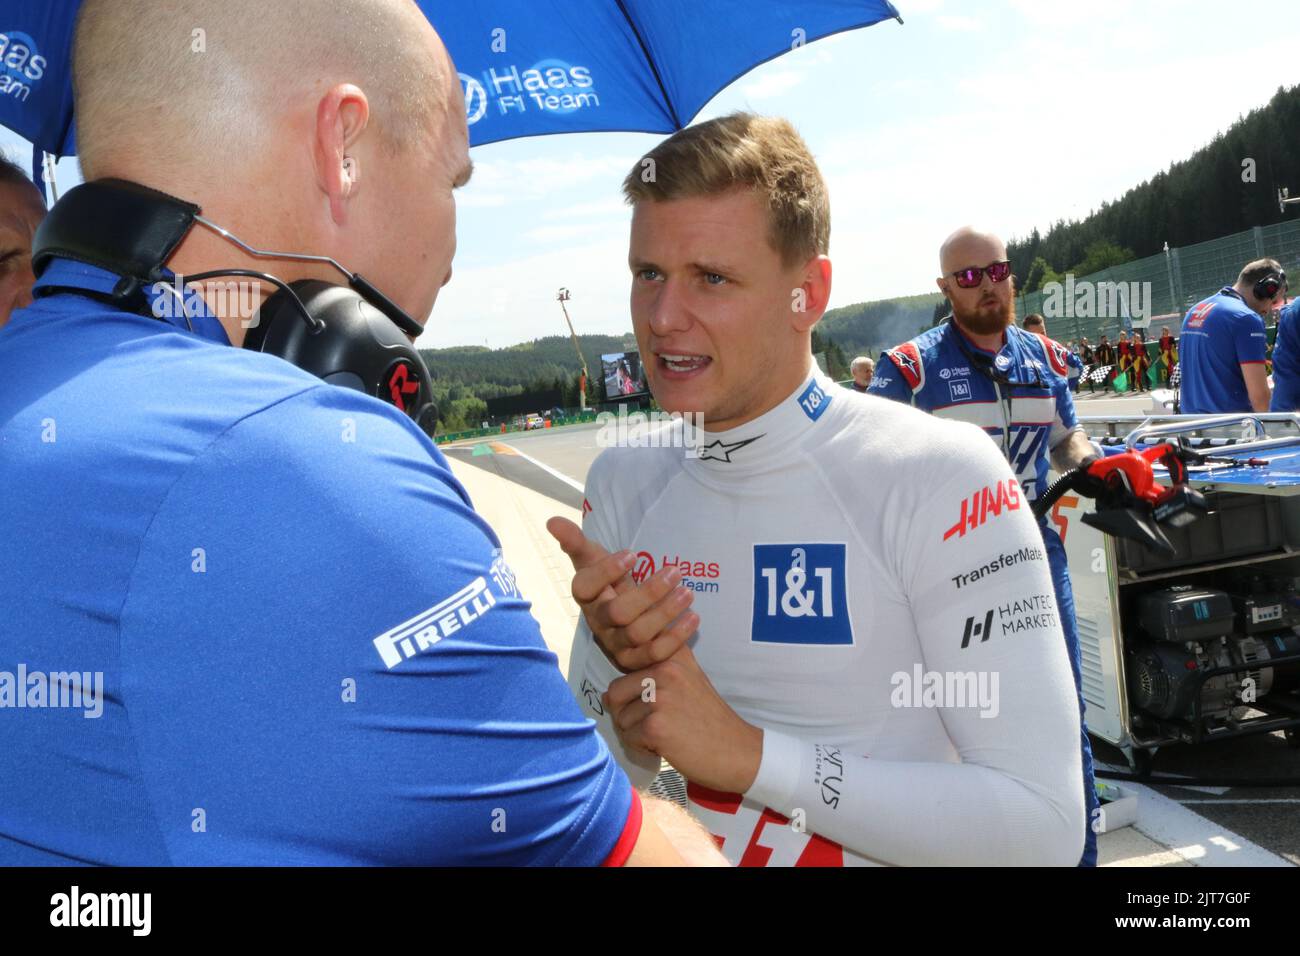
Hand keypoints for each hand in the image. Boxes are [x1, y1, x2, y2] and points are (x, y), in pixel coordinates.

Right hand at [547, 517, 698, 671]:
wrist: (636, 619)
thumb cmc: (613, 585)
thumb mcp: (598, 561)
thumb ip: (576, 542)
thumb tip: (553, 521)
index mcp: (588, 597)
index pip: (584, 587)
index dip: (605, 572)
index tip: (632, 554)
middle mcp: (599, 623)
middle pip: (617, 613)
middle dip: (648, 593)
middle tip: (675, 571)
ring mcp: (617, 645)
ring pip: (638, 634)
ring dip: (665, 612)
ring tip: (687, 593)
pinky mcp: (637, 661)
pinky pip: (655, 654)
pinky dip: (676, 636)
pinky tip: (693, 617)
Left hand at [605, 644, 762, 794]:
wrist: (738, 752)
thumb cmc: (710, 720)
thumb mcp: (689, 681)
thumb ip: (654, 675)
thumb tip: (607, 693)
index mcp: (672, 655)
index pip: (627, 663)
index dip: (631, 689)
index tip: (651, 701)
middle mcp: (665, 670)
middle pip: (616, 692)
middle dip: (628, 714)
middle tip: (657, 725)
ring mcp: (660, 697)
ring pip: (621, 718)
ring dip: (636, 733)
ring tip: (666, 736)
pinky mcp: (656, 726)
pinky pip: (629, 737)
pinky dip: (642, 748)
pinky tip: (665, 747)